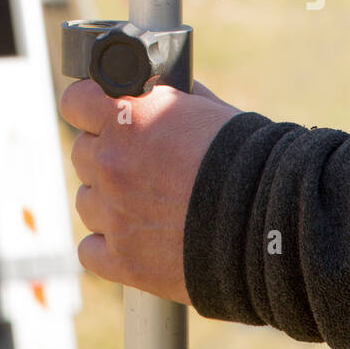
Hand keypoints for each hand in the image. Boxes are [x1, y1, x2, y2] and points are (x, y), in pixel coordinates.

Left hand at [59, 78, 240, 302]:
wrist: (274, 222)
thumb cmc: (248, 159)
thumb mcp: (206, 109)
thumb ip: (168, 98)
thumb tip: (155, 89)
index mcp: (128, 117)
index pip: (75, 102)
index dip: (88, 108)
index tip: (99, 115)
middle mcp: (112, 161)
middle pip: (82, 153)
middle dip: (107, 156)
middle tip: (140, 165)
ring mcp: (113, 213)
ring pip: (86, 201)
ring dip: (108, 200)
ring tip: (147, 205)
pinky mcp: (123, 259)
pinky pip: (89, 249)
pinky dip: (108, 246)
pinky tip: (135, 240)